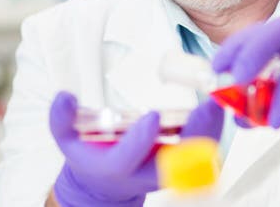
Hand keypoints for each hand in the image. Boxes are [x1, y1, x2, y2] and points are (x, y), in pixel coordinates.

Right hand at [49, 92, 223, 206]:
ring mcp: (167, 173)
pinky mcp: (182, 168)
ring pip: (196, 159)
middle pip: (175, 163)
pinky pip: (203, 152)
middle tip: (206, 108)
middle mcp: (145, 174)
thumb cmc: (87, 154)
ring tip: (218, 102)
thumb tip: (64, 96)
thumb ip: (61, 117)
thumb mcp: (65, 137)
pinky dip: (213, 131)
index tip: (151, 116)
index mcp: (115, 167)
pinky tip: (218, 109)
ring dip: (210, 132)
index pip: (128, 158)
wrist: (105, 183)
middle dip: (194, 137)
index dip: (140, 139)